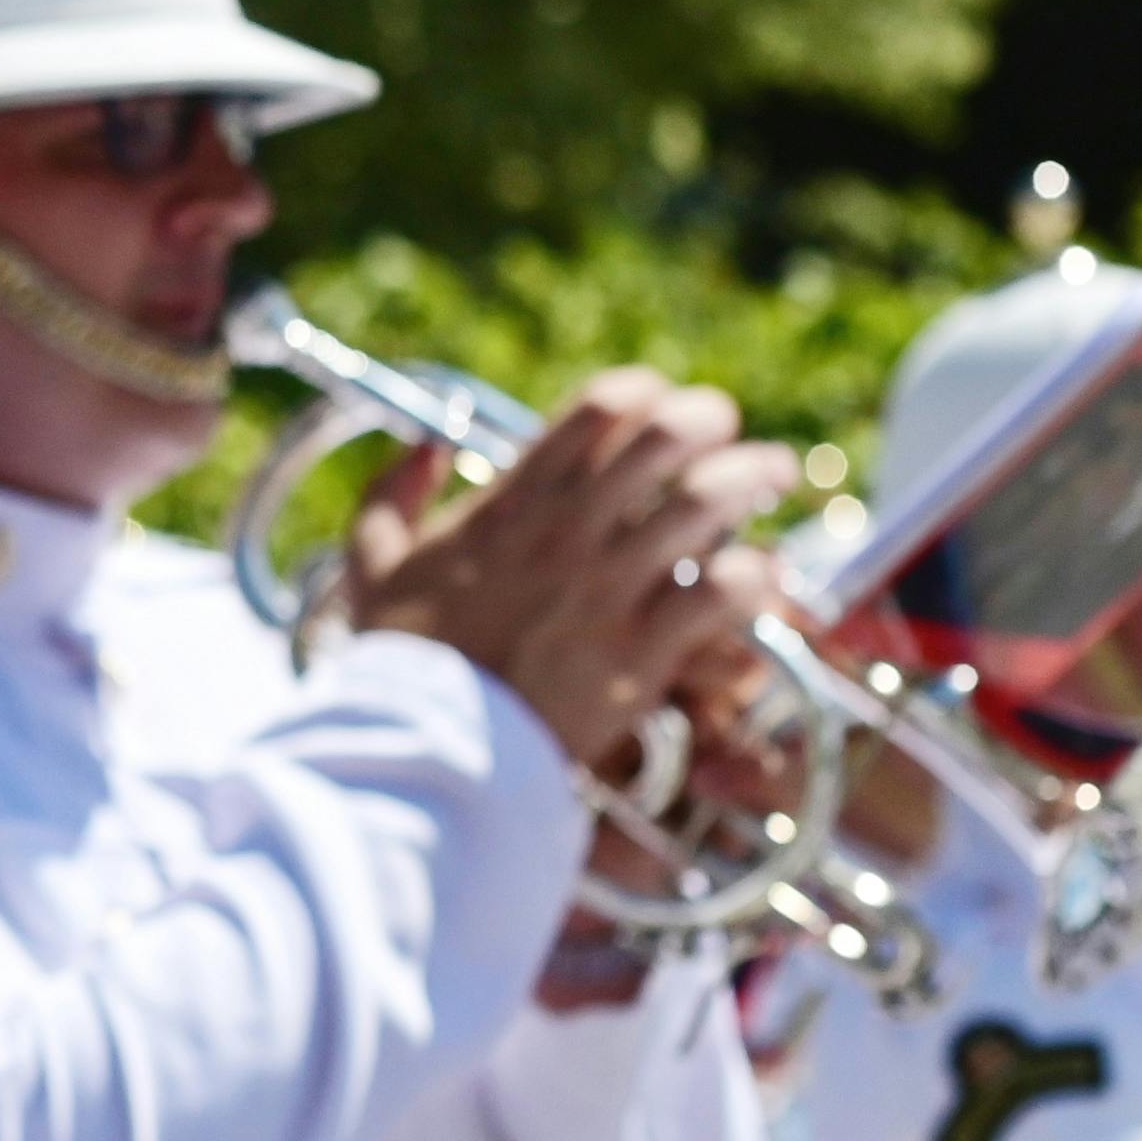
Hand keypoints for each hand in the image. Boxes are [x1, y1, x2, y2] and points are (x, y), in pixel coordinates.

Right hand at [339, 370, 792, 786]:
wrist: (424, 748)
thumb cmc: (401, 659)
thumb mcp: (369, 565)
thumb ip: (389, 497)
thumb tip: (423, 448)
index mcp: (512, 505)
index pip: (599, 407)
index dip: (645, 392)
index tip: (659, 408)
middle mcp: (566, 534)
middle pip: (666, 435)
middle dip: (711, 420)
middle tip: (731, 436)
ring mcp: (606, 591)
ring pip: (707, 501)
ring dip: (752, 479)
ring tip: (772, 482)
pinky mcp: (639, 654)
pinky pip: (723, 593)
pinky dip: (755, 576)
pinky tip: (761, 579)